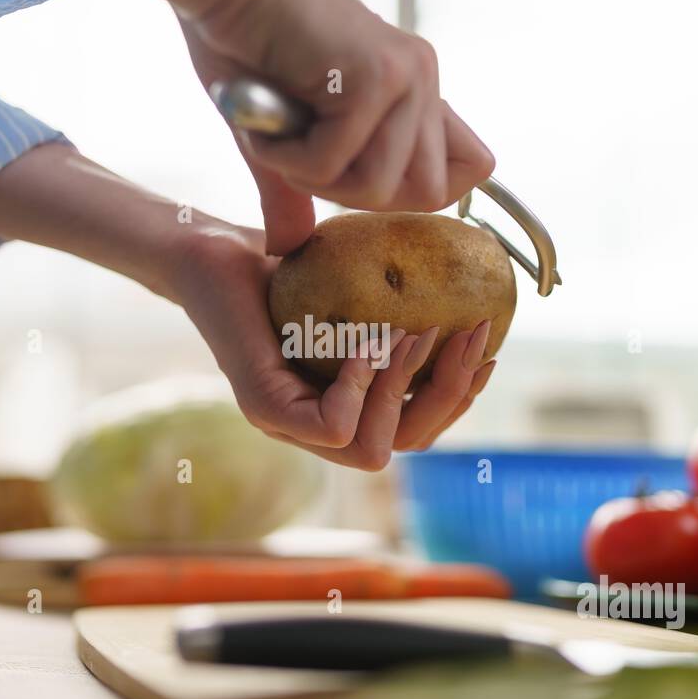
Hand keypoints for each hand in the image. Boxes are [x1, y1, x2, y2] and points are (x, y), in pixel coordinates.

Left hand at [176, 225, 496, 468]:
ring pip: (373, 451)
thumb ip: (406, 306)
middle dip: (451, 394)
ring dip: (407, 390)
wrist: (210, 247)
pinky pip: (331, 427)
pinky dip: (362, 387)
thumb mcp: (359, 287)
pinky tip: (372, 339)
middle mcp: (317, 426)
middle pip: (408, 444)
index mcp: (345, 404)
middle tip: (472, 334)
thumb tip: (482, 289)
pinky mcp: (263, 406)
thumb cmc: (282, 264)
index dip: (460, 397)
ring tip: (419, 331)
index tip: (487, 347)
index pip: (418, 430)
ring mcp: (287, 423)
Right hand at [179, 0, 494, 254]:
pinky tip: (262, 113)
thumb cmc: (246, 45)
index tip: (349, 176)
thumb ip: (305, 187)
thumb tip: (291, 247)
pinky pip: (333, 164)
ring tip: (280, 131)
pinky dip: (283, 155)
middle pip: (424, 195)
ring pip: (379, 188)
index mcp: (416, 91)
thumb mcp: (286, 134)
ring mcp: (405, 76)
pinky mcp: (373, 77)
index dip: (412, 194)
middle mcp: (422, 80)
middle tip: (302, 154)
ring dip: (312, 176)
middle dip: (352, 193)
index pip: (465, 170)